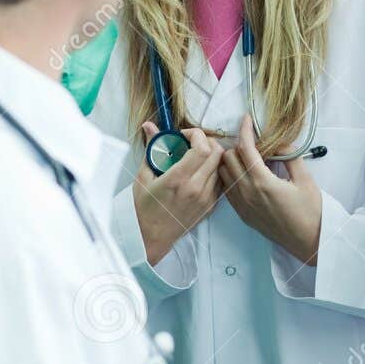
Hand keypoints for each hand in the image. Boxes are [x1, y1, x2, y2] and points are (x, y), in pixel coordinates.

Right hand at [133, 124, 222, 265]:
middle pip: (217, 153)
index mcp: (178, 180)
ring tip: (196, 155)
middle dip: (206, 141)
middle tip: (193, 141)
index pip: (201, 148)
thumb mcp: (143, 176)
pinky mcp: (211, 206)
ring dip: (212, 155)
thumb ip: (151, 148)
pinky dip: (214, 171)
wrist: (151, 237)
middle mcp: (196, 189)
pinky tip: (200, 171)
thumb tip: (149, 126)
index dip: (196, 134)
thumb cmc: (143, 208)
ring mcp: (206, 199)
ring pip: (221, 166)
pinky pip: (220, 181)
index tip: (184, 135)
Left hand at [218, 115, 321, 265]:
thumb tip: (279, 141)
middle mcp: (247, 193)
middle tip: (252, 140)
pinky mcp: (242, 214)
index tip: (246, 119)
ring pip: (224, 173)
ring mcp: (242, 205)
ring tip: (247, 156)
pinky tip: (246, 174)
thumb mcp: (305, 180)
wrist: (309, 243)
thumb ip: (290, 156)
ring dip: (231, 161)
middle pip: (229, 158)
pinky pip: (227, 189)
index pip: (245, 149)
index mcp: (262, 182)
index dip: (245, 130)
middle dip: (237, 145)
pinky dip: (232, 176)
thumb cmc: (311, 212)